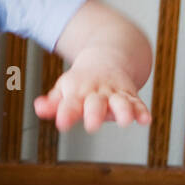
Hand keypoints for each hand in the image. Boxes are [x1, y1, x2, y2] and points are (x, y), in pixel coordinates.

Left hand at [33, 53, 151, 132]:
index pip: (70, 104)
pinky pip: (138, 103)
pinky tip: (145, 120)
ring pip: (120, 103)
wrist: (106, 59)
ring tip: (124, 121)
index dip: (66, 113)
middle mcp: (96, 93)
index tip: (62, 123)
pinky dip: (142, 111)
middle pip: (95, 104)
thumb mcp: (64, 89)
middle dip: (94, 114)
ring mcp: (115, 95)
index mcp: (76, 92)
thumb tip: (39, 109)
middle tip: (92, 125)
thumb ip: (52, 103)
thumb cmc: (81, 81)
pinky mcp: (130, 96)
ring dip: (123, 111)